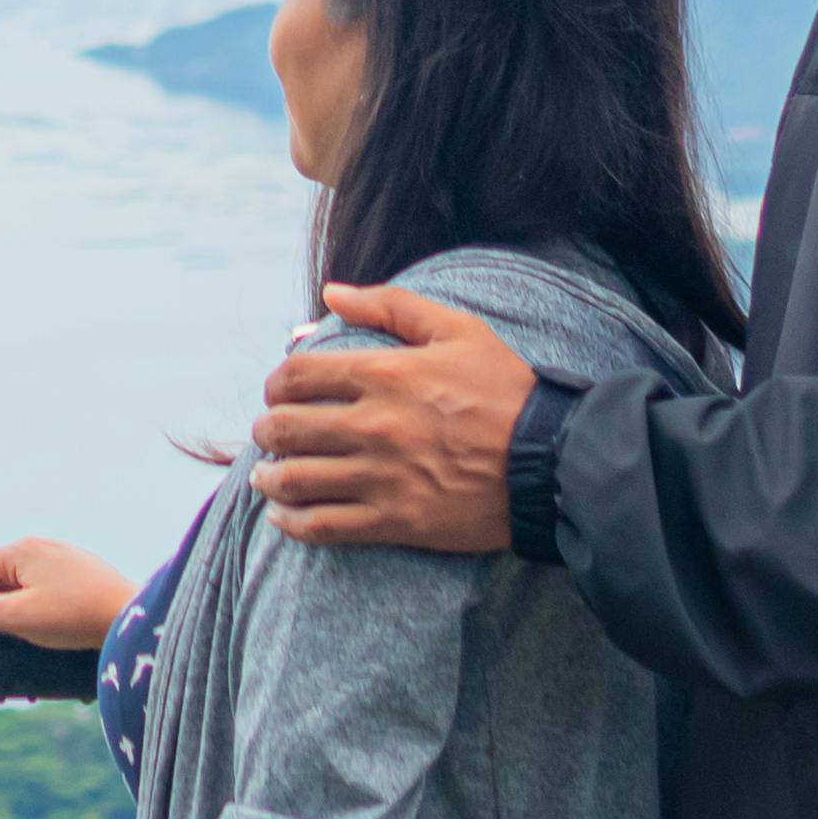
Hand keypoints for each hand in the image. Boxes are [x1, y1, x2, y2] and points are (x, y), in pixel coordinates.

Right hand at [0, 536, 132, 648]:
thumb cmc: (76, 617)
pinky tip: (48, 635)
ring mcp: (66, 559)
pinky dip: (38, 612)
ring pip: (24, 586)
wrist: (135, 618)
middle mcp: (43, 547)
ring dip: (14, 614)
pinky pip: (48, 591)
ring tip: (19, 645)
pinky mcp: (84, 575)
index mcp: (23, 551)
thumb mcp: (18, 618)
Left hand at [248, 281, 533, 551]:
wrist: (551, 461)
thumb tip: (331, 293)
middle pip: (285, 428)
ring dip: (269, 476)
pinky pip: (323, 525)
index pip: (297, 376)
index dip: (276, 384)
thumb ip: (390, 305)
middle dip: (267, 429)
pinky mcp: (396, 521)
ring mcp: (383, 477)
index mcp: (386, 375)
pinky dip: (292, 521)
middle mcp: (375, 426)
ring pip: (296, 479)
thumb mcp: (457, 329)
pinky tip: (284, 515)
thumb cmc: (505, 390)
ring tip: (268, 474)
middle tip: (270, 432)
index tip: (279, 391)